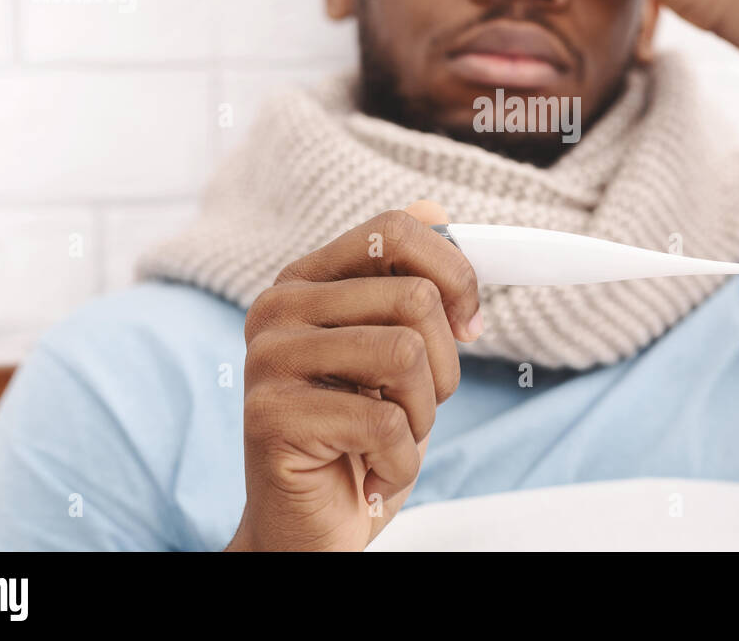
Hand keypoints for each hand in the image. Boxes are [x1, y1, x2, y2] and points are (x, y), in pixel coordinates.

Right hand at [226, 200, 480, 551]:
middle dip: (444, 367)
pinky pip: (385, 422)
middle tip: (415, 407)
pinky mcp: (270, 416)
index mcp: (308, 279)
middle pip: (415, 297)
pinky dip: (400, 462)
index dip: (455, 272)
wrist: (310, 528)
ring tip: (391, 439)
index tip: (470, 324)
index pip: (395, 229)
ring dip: (421, 414)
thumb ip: (411, 283)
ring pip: (406, 354)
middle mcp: (278, 307)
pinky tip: (371, 472)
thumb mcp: (398, 352)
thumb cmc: (361, 438)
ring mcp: (268, 359)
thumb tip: (435, 210)